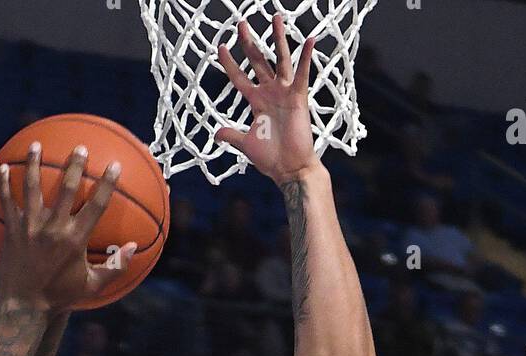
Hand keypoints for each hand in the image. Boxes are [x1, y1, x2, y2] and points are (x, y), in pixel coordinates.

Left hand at [0, 143, 136, 312]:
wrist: (25, 307)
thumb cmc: (61, 297)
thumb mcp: (93, 286)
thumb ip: (116, 267)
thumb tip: (135, 248)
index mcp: (76, 240)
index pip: (97, 205)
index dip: (107, 183)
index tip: (115, 165)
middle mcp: (53, 229)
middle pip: (66, 188)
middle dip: (75, 164)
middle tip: (80, 147)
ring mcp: (30, 227)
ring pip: (31, 186)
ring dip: (33, 163)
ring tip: (35, 145)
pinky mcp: (11, 230)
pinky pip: (6, 201)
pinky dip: (4, 184)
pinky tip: (2, 169)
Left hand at [216, 15, 317, 184]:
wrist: (289, 169)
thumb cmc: (271, 158)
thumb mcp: (246, 144)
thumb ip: (232, 135)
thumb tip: (216, 134)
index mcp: (257, 102)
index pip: (239, 77)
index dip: (230, 62)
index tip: (221, 46)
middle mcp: (270, 93)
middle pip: (258, 61)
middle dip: (249, 42)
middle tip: (241, 23)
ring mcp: (284, 93)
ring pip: (280, 59)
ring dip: (278, 38)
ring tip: (276, 17)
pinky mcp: (298, 97)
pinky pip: (302, 73)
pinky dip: (306, 57)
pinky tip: (309, 40)